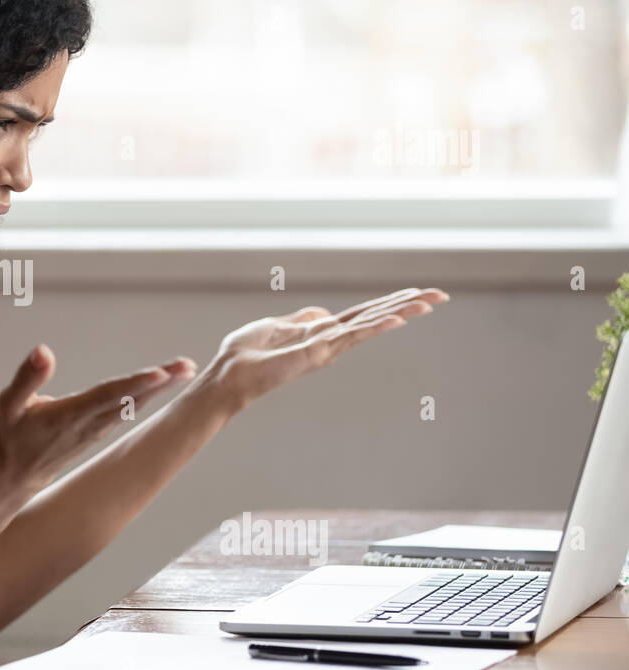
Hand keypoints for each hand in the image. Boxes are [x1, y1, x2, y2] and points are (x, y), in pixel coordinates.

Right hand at [0, 344, 196, 498]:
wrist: (14, 477)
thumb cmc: (11, 437)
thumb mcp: (9, 405)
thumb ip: (28, 377)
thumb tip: (42, 350)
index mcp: (69, 415)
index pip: (107, 396)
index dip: (134, 385)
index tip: (159, 374)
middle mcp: (89, 424)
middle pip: (130, 400)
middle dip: (160, 383)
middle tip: (188, 367)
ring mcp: (97, 430)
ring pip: (133, 406)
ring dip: (160, 388)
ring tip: (184, 370)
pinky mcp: (98, 431)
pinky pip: (128, 410)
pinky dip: (148, 395)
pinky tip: (162, 383)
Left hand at [206, 287, 449, 412]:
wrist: (228, 375)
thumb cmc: (245, 354)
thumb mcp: (275, 325)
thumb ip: (301, 320)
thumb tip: (323, 314)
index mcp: (321, 332)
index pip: (363, 314)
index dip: (389, 303)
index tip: (417, 294)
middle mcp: (330, 341)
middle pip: (375, 317)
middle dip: (407, 305)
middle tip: (441, 295)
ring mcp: (326, 347)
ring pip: (370, 325)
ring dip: (401, 313)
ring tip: (430, 302)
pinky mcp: (316, 352)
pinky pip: (350, 336)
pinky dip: (374, 327)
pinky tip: (397, 320)